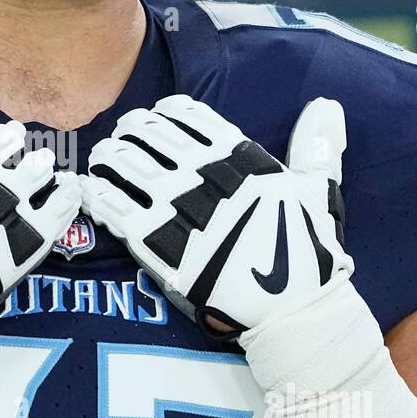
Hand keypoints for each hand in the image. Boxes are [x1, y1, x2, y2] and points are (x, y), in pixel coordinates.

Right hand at [0, 75, 79, 332]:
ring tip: (40, 168)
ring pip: (34, 169)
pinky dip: (66, 197)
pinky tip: (67, 193)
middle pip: (4, 140)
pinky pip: (59, 208)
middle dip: (7, 144)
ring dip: (37, 166)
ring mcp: (2, 202)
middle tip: (8, 153)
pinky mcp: (25, 239)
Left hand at [81, 95, 416, 417]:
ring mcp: (182, 213)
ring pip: (131, 171)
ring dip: (110, 157)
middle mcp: (208, 180)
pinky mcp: (163, 248)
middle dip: (132, 129)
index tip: (154, 113)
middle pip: (156, 140)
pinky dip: (102, 197)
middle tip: (120, 132)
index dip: (167, 112)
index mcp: (243, 161)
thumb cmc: (308, 252)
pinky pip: (121, 214)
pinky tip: (91, 189)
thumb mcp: (319, 190)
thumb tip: (325, 105)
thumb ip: (315, 145)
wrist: (292, 313)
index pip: (195, 120)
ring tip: (100, 155)